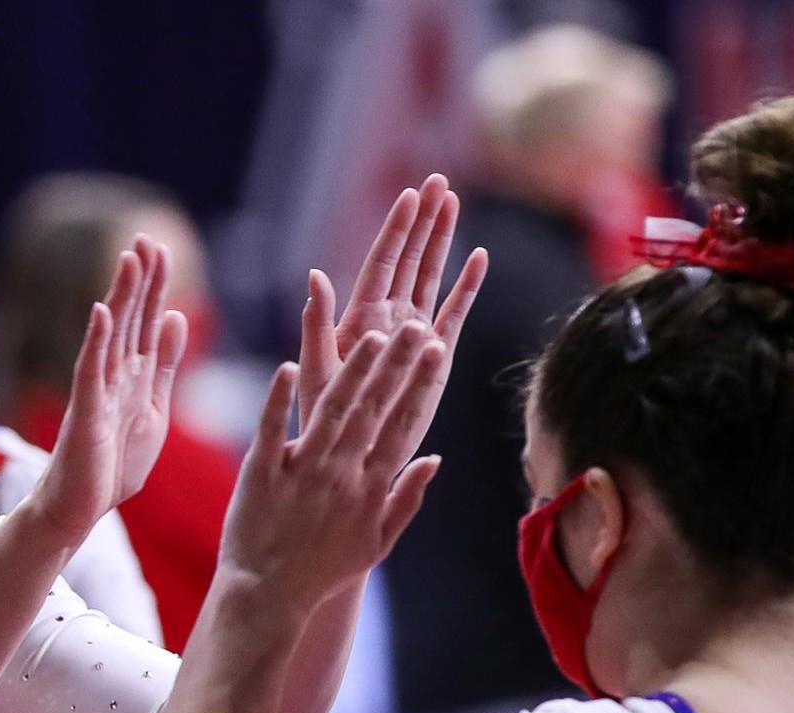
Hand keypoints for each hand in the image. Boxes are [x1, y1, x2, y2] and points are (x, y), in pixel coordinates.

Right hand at [26, 236, 188, 542]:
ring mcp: (97, 392)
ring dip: (121, 297)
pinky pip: (91, 372)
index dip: (155, 286)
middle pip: (130, 318)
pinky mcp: (85, 413)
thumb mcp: (153, 408)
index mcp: (134, 375)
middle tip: (145, 238)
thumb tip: (176, 317)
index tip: (161, 248)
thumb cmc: (112, 464)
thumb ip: (164, 365)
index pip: (147, 321)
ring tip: (129, 259)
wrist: (79, 509)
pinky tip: (102, 313)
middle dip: (140, 279)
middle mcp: (113, 375)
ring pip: (112, 335)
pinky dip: (97, 342)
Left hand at [219, 322, 448, 608]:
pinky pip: (272, 430)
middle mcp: (339, 475)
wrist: (267, 595)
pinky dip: (280, 399)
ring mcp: (300, 473)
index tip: (439, 349)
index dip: (420, 386)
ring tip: (373, 336)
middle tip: (416, 327)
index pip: (402, 427)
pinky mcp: (260, 473)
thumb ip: (407, 499)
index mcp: (369, 488)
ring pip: (331, 413)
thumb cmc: (322, 570)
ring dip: (352, 373)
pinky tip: (289, 366)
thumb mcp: (376, 542)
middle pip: (372, 411)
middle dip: (396, 367)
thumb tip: (435, 458)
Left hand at [299, 173, 486, 434]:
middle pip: (409, 258)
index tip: (410, 194)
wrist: (347, 451)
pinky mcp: (433, 354)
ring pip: (431, 276)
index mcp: (360, 316)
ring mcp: (412, 332)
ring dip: (442, 240)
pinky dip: (466, 286)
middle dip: (423, 219)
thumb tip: (315, 276)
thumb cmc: (322, 415)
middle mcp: (388, 317)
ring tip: (453, 201)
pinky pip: (454, 312)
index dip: (396, 228)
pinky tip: (478, 258)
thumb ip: (317, 323)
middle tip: (438, 180)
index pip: (382, 261)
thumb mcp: (316, 368)